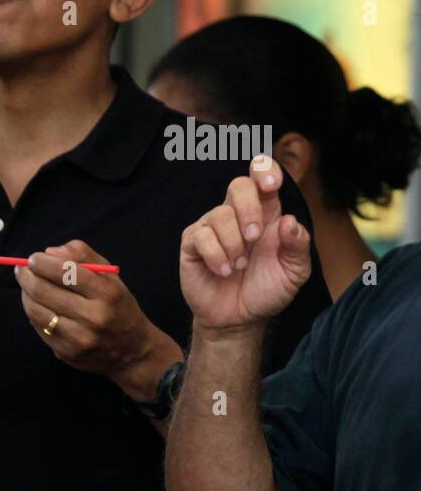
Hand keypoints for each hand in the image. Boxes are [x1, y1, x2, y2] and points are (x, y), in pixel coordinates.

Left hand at [16, 239, 179, 397]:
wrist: (131, 351)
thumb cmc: (116, 305)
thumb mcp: (109, 275)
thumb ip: (83, 255)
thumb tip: (49, 252)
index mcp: (106, 293)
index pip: (66, 271)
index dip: (42, 263)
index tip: (33, 258)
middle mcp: (93, 317)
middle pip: (44, 291)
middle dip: (26, 276)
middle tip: (21, 270)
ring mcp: (78, 338)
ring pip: (36, 310)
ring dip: (25, 294)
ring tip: (27, 285)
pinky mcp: (66, 352)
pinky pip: (38, 327)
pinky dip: (33, 312)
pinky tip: (37, 304)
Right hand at [180, 155, 311, 331]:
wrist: (240, 319)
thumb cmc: (267, 290)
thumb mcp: (295, 272)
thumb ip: (298, 245)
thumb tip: (288, 222)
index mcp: (265, 214)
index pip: (262, 178)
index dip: (265, 171)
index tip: (271, 184)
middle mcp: (238, 215)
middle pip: (238, 185)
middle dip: (249, 208)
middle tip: (254, 237)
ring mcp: (212, 228)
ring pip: (220, 214)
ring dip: (234, 243)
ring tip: (239, 266)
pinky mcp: (193, 244)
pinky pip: (201, 237)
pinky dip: (217, 256)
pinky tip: (225, 271)